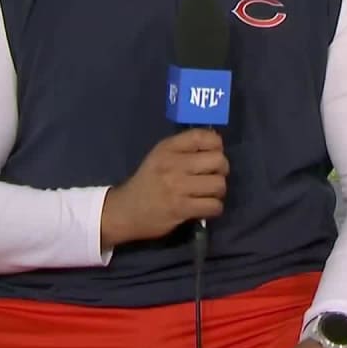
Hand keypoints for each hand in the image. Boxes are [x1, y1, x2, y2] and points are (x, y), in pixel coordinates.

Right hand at [100, 128, 227, 247]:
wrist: (125, 211)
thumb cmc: (148, 181)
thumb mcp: (160, 156)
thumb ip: (186, 148)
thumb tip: (217, 143)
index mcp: (168, 148)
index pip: (203, 136)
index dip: (217, 145)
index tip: (213, 154)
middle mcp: (173, 165)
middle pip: (218, 161)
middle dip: (222, 170)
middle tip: (213, 177)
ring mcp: (177, 188)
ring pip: (219, 185)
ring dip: (218, 192)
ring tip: (208, 194)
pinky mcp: (181, 208)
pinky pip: (214, 206)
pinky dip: (214, 208)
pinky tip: (205, 207)